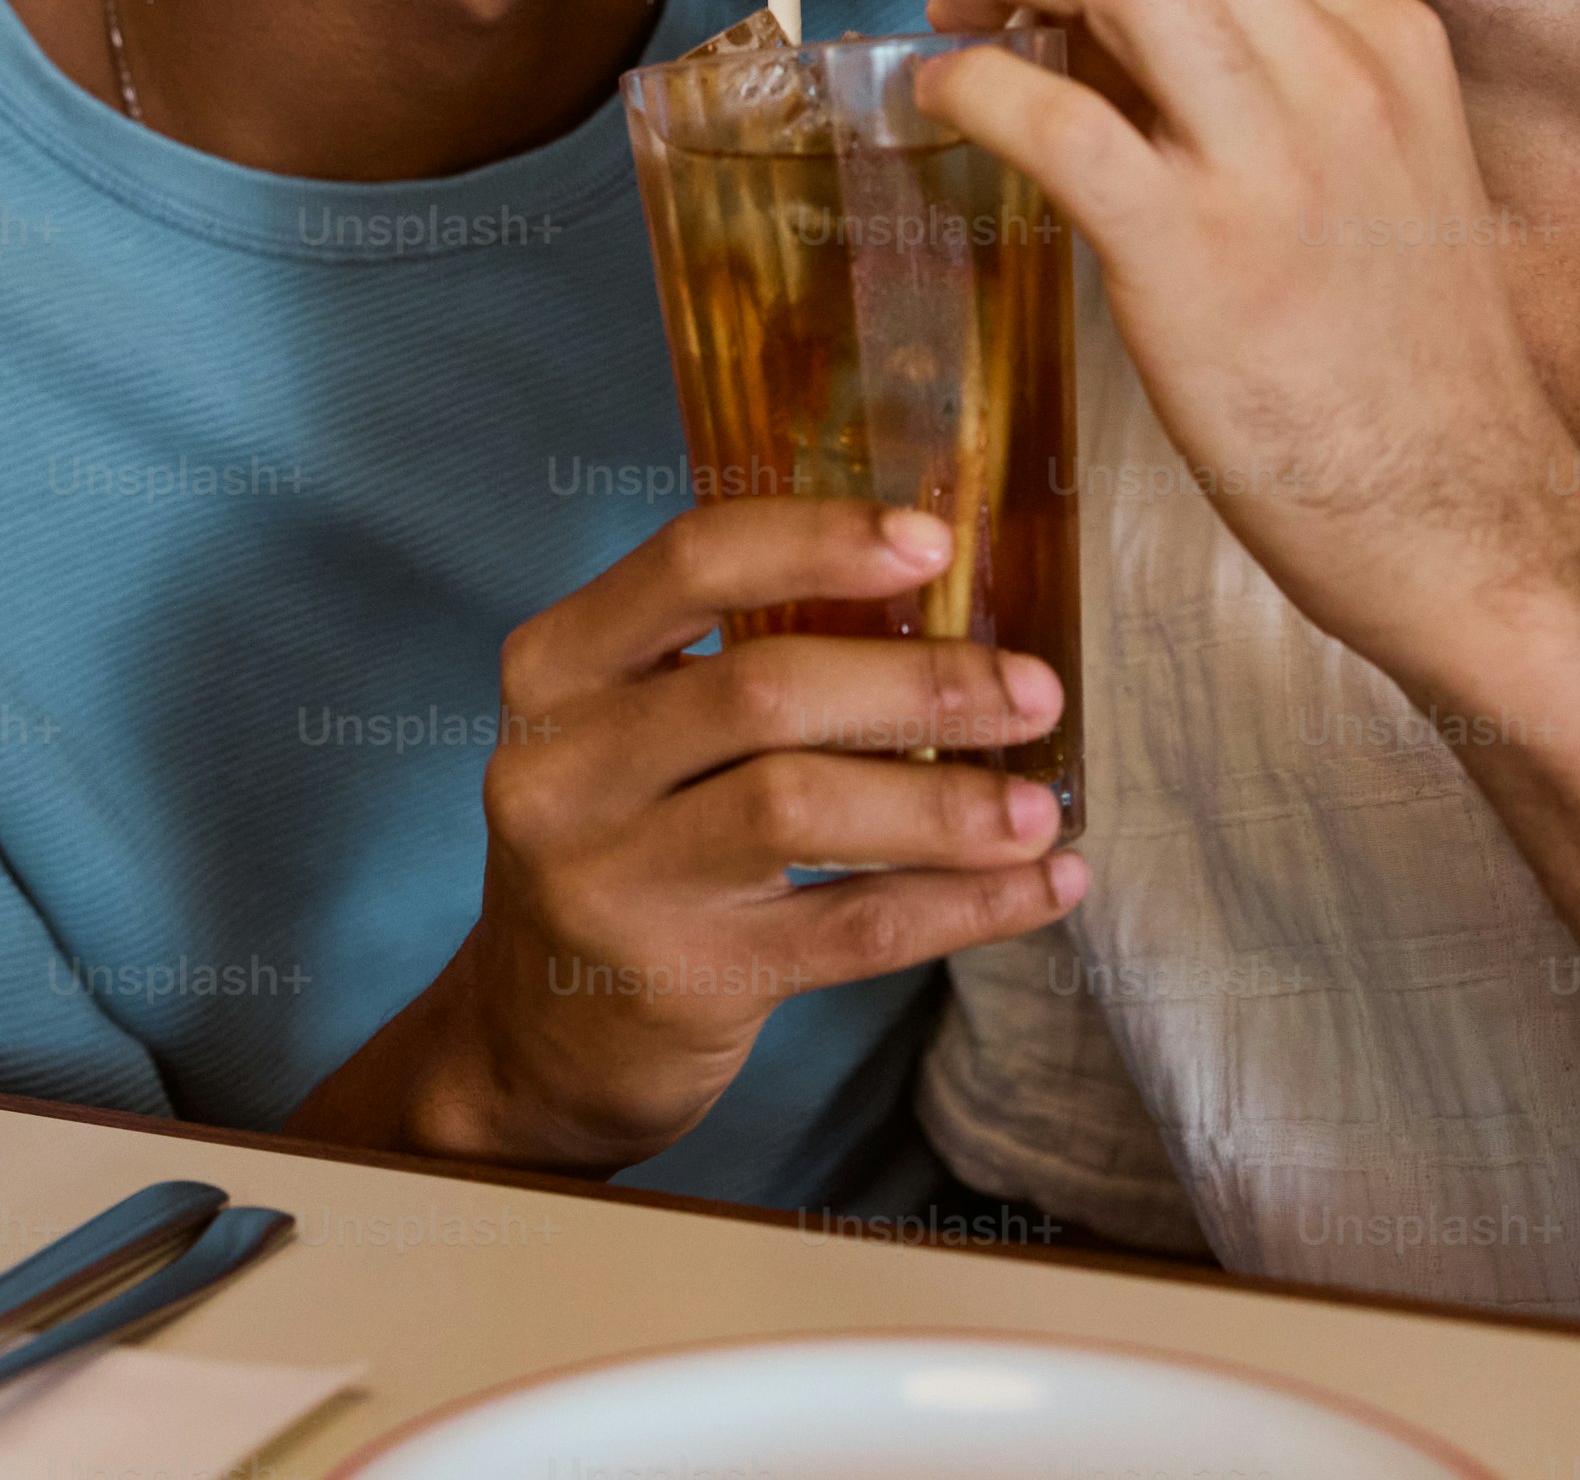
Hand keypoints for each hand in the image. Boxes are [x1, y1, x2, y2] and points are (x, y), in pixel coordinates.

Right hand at [293, 498, 1079, 1173]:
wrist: (536, 1040)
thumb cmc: (621, 846)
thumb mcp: (626, 733)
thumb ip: (731, 658)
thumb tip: (940, 595)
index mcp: (555, 669)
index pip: (689, 563)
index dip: (819, 541)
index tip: (937, 540)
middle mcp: (563, 767)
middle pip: (759, 691)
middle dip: (918, 684)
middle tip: (1032, 690)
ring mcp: (611, 881)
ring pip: (798, 809)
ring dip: (944, 804)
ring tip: (1041, 810)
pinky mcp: (681, 981)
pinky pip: (848, 930)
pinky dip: (961, 905)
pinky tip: (1044, 889)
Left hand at [916, 0, 1579, 674]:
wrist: (1464, 518)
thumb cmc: (1396, 360)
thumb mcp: (1363, 162)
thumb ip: (1247, 71)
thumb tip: (1087, 6)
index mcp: (1379, 34)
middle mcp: (1339, 67)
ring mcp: (1274, 158)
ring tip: (952, 20)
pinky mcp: (1199, 256)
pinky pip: (1055, 115)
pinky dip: (971, 86)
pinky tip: (943, 106)